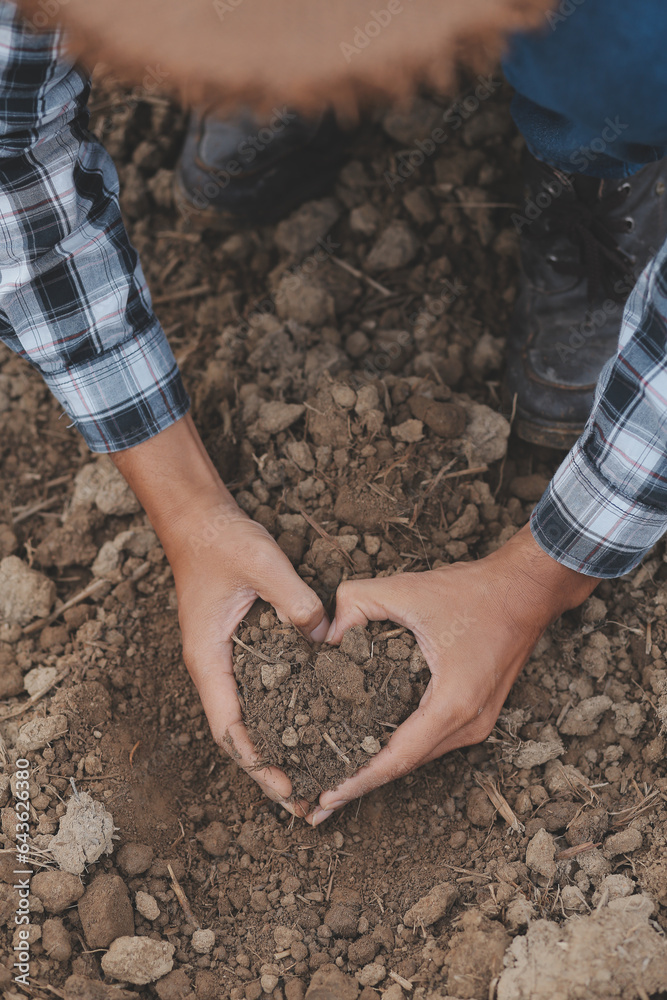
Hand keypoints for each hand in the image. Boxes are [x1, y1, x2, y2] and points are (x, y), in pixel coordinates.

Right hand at [112, 415, 328, 813]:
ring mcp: (225, 658)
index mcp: (209, 659)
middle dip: (268, 769)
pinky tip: (308, 721)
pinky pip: (258, 691)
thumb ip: (294, 601)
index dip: (257, 764)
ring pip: (248, 716)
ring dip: (274, 746)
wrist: (199, 519)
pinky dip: (279, 714)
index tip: (285, 792)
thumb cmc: (221, 542)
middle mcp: (213, 667)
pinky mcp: (239, 646)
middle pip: (238, 734)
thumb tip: (326, 637)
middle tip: (306, 802)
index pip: (229, 729)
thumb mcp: (263, 565)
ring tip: (310, 774)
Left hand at [307, 523, 597, 824]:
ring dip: (380, 770)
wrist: (528, 590)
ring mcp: (478, 724)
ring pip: (419, 757)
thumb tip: (324, 634)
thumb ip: (356, 603)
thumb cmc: (474, 591)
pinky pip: (431, 741)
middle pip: (406, 767)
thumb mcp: (406, 588)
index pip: (396, 759)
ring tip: (338, 782)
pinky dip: (400, 751)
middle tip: (318, 803)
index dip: (358, 781)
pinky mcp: (478, 715)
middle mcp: (469, 724)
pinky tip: (373, 750)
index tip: (324, 800)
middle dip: (361, 784)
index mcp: (452, 703)